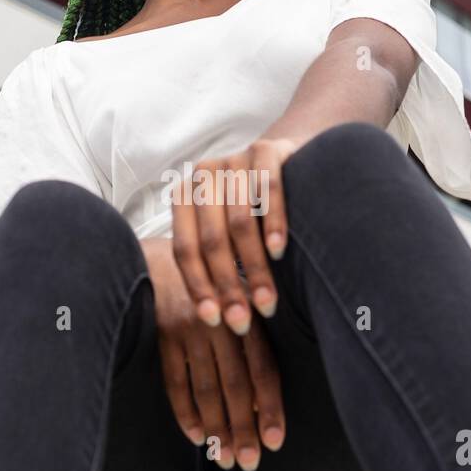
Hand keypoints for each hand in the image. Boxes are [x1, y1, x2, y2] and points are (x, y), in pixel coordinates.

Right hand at [140, 237, 285, 469]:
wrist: (159, 258)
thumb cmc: (212, 288)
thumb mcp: (239, 302)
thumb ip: (254, 341)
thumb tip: (260, 402)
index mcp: (247, 315)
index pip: (263, 368)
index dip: (269, 406)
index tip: (274, 441)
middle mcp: (221, 322)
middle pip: (235, 384)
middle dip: (243, 428)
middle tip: (249, 462)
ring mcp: (189, 329)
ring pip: (205, 388)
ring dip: (216, 428)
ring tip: (224, 459)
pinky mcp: (162, 335)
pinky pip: (175, 381)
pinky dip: (185, 411)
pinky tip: (196, 437)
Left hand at [169, 137, 298, 334]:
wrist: (286, 158)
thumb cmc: (251, 207)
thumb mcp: (224, 230)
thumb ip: (215, 262)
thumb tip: (215, 319)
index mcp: (184, 195)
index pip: (184, 249)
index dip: (198, 287)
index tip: (214, 320)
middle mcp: (203, 174)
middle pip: (211, 240)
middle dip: (228, 286)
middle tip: (243, 321)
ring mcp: (234, 159)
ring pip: (240, 222)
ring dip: (254, 267)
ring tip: (267, 302)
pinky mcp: (266, 149)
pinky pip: (268, 190)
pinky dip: (273, 223)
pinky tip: (278, 252)